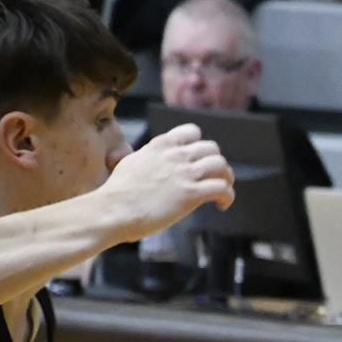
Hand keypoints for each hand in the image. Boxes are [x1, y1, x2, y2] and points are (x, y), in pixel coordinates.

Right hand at [100, 123, 234, 239]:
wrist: (113, 210)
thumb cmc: (118, 193)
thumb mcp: (130, 162)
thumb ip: (146, 158)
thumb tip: (145, 159)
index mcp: (160, 145)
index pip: (192, 131)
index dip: (201, 146)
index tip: (200, 161)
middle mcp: (175, 155)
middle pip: (212, 149)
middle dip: (217, 164)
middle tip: (214, 179)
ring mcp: (184, 173)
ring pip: (221, 166)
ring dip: (226, 179)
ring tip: (221, 192)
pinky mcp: (191, 194)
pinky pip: (223, 189)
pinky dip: (227, 197)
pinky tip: (220, 206)